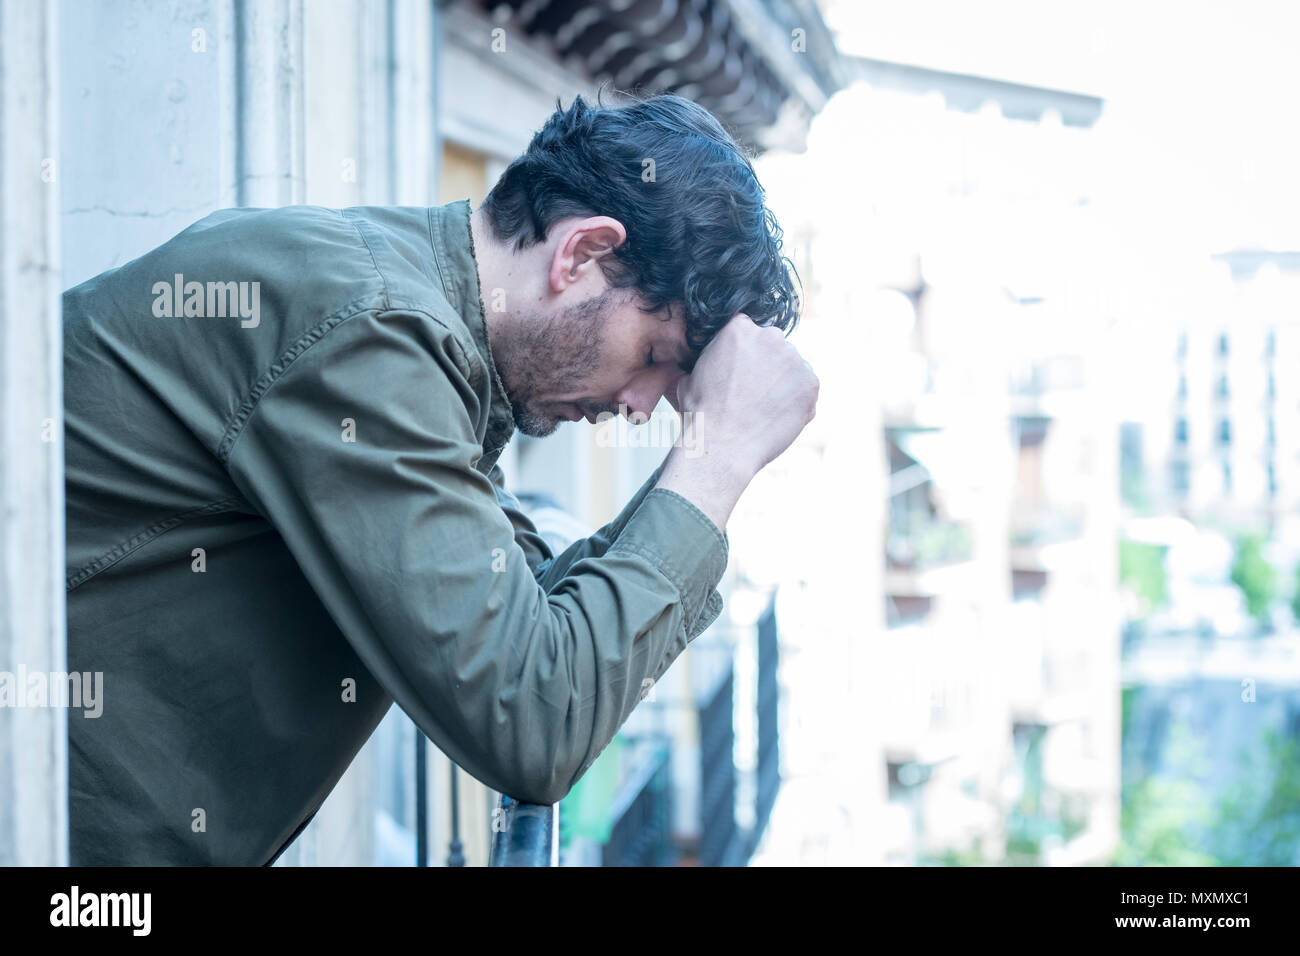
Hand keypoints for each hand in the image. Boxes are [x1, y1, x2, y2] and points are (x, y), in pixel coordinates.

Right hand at [657, 314, 817, 529]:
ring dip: (783, 383)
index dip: (745, 354)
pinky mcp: (810, 383)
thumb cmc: (701, 414)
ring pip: (792, 367)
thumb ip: (708, 360)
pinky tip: (776, 417)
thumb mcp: (690, 375)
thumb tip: (707, 364)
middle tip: (753, 393)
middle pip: (774, 346)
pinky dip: (796, 402)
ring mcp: (794, 359)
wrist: (722, 446)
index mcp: (739, 329)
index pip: (749, 332)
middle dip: (766, 365)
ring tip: (763, 409)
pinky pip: (806, 388)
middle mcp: (770, 337)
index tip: (741, 372)